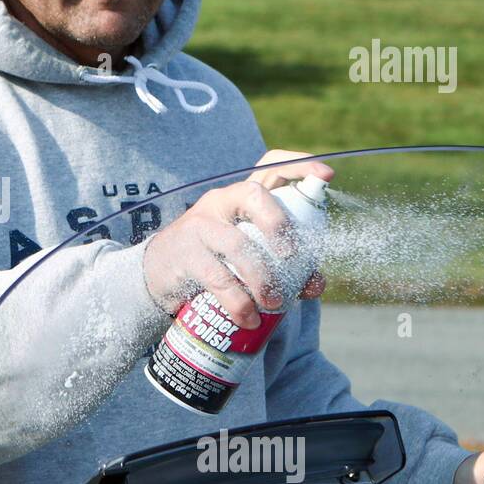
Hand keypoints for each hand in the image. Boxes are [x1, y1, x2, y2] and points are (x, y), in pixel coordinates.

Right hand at [143, 149, 333, 327]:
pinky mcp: (185, 255)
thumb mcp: (246, 254)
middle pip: (253, 194)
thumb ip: (284, 266)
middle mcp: (219, 203)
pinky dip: (239, 302)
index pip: (270, 167)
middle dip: (279, 223)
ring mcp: (199, 226)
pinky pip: (218, 278)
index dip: (299, 166)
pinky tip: (248, 318)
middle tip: (293, 256)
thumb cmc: (213, 260)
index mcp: (240, 198)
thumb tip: (314, 284)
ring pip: (238, 244)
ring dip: (263, 277)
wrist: (157, 274)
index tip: (325, 176)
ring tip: (273, 302)